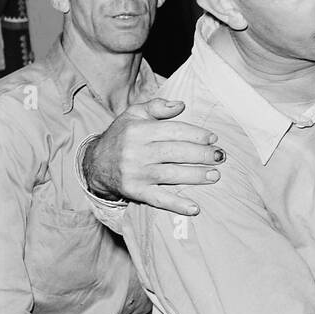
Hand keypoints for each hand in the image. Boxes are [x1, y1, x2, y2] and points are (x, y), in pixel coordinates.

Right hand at [85, 99, 224, 215]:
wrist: (94, 163)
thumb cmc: (122, 136)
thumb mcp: (133, 115)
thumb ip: (156, 106)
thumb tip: (181, 105)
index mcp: (138, 130)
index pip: (173, 131)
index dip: (195, 134)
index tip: (213, 139)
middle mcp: (136, 151)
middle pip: (175, 152)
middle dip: (201, 154)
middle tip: (220, 156)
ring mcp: (135, 173)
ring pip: (170, 174)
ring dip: (195, 176)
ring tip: (215, 175)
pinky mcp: (134, 191)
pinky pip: (158, 199)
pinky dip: (177, 205)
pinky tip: (195, 208)